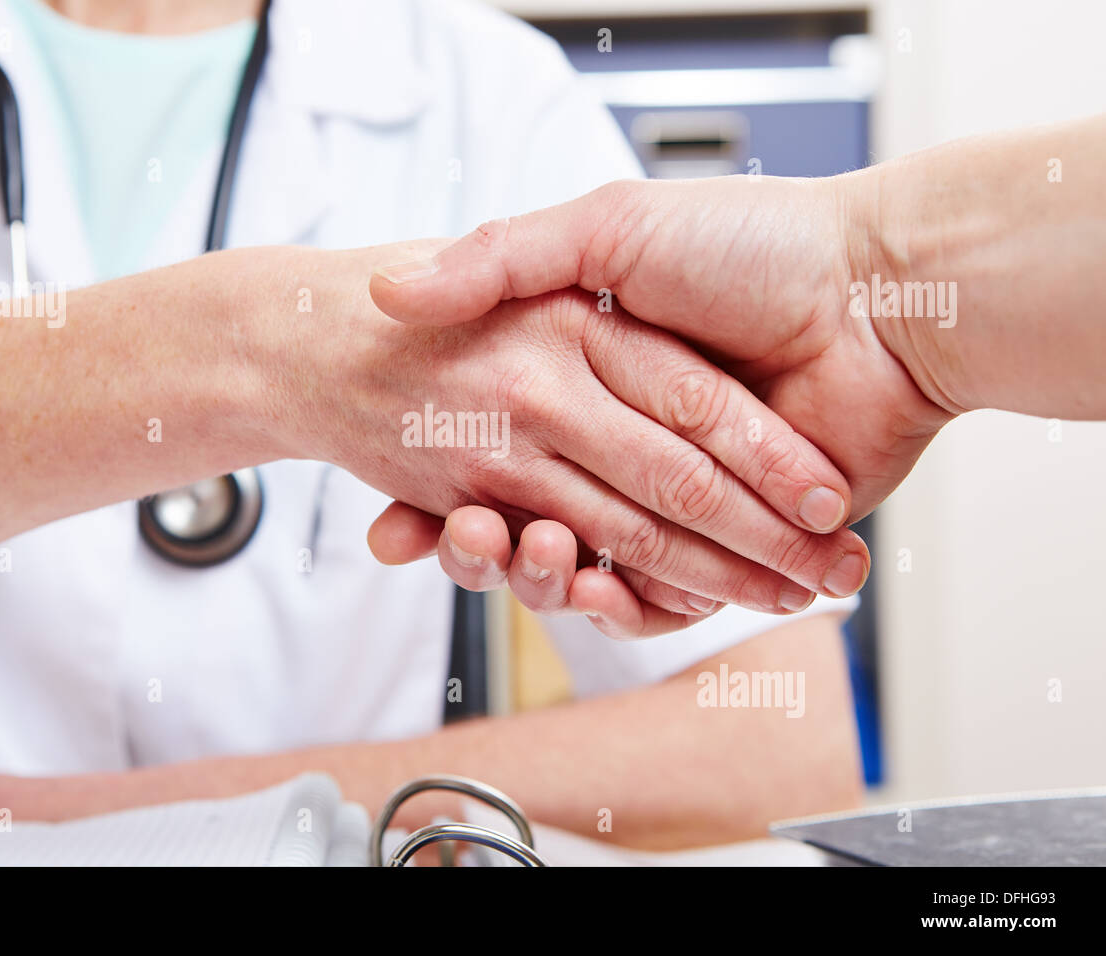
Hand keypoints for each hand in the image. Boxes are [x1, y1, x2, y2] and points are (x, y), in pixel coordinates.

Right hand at [295, 246, 870, 628]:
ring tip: (521, 559)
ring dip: (542, 577)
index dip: (439, 491)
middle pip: (531, 517)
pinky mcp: (729, 546)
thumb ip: (503, 258)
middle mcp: (622, 438)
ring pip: (586, 564)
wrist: (884, 293)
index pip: (493, 449)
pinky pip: (662, 596)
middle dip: (486, 544)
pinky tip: (594, 593)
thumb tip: (393, 292)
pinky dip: (627, 607)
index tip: (393, 518)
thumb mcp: (608, 227)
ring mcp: (674, 497)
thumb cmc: (752, 244)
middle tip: (461, 539)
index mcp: (587, 376)